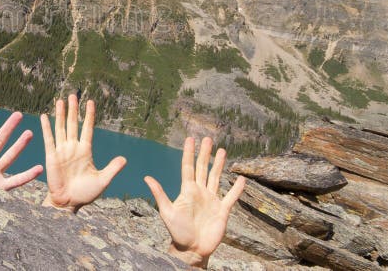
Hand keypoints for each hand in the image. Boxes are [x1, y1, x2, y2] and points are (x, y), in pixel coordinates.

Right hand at [40, 94, 126, 212]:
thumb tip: (124, 159)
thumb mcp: (103, 180)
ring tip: (60, 100)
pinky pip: (49, 139)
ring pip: (61, 128)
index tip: (90, 102)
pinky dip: (46, 128)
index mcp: (85, 151)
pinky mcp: (51, 156)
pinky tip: (44, 116)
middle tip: (73, 95)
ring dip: (60, 114)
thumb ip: (112, 168)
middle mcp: (73, 148)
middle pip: (73, 124)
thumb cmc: (85, 193)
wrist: (69, 203)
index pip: (87, 128)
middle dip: (73, 110)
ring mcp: (62, 151)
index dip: (89, 116)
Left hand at [145, 136, 245, 267]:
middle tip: (207, 139)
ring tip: (222, 150)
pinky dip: (236, 189)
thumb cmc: (177, 232)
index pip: (188, 167)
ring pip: (216, 178)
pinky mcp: (223, 210)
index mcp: (187, 190)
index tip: (190, 139)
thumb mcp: (167, 212)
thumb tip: (146, 177)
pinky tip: (241, 178)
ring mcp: (212, 200)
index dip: (189, 153)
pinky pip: (231, 197)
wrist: (192, 249)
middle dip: (205, 154)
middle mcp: (200, 192)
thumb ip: (159, 194)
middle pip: (203, 168)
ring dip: (219, 164)